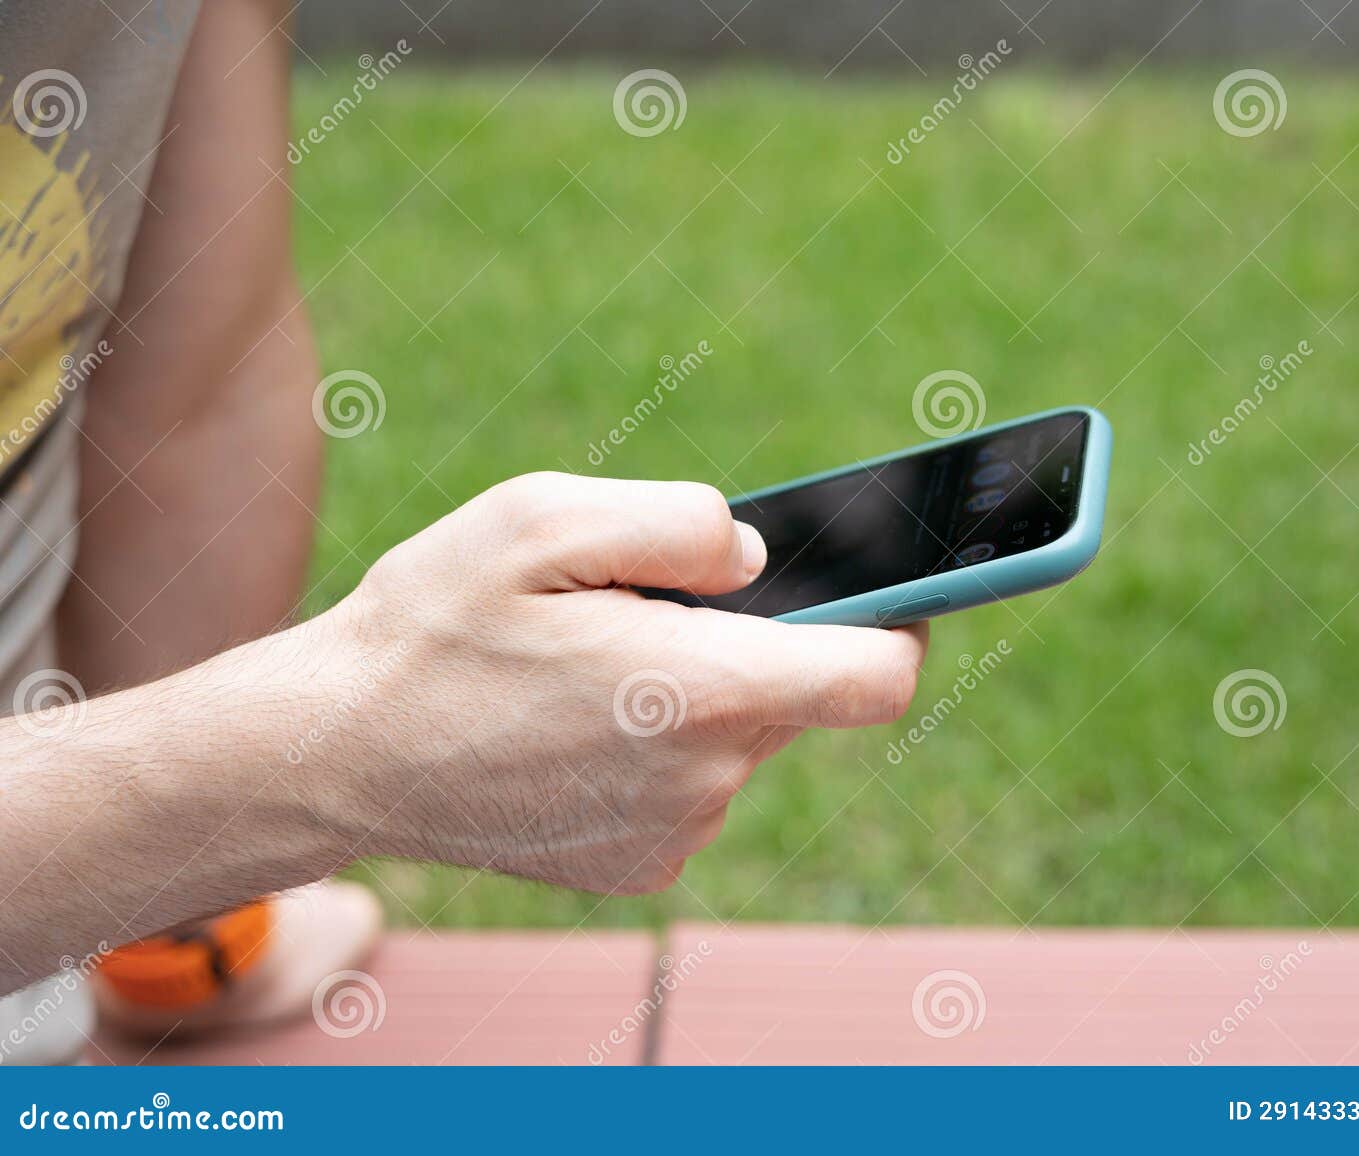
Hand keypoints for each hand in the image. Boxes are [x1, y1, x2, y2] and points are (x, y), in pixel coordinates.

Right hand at [306, 472, 927, 893]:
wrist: (334, 756)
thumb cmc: (433, 625)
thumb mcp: (540, 517)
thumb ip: (679, 520)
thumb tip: (759, 557)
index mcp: (699, 692)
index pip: (877, 678)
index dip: (899, 627)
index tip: (893, 596)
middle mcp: (703, 782)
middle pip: (796, 696)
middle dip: (751, 643)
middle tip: (652, 610)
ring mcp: (672, 836)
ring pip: (739, 740)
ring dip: (696, 695)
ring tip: (590, 669)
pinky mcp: (638, 867)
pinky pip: (693, 789)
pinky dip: (660, 748)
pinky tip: (573, 725)